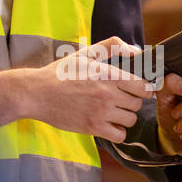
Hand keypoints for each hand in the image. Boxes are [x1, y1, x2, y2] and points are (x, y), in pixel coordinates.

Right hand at [27, 36, 155, 143]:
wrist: (37, 93)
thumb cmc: (61, 73)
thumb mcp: (85, 53)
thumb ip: (112, 46)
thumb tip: (135, 51)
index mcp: (108, 74)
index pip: (143, 86)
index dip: (143, 88)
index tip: (137, 89)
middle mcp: (108, 94)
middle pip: (138, 103)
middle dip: (132, 100)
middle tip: (119, 98)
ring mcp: (101, 112)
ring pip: (131, 119)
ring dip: (125, 116)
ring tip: (113, 110)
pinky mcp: (93, 128)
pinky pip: (120, 135)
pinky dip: (117, 131)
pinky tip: (108, 123)